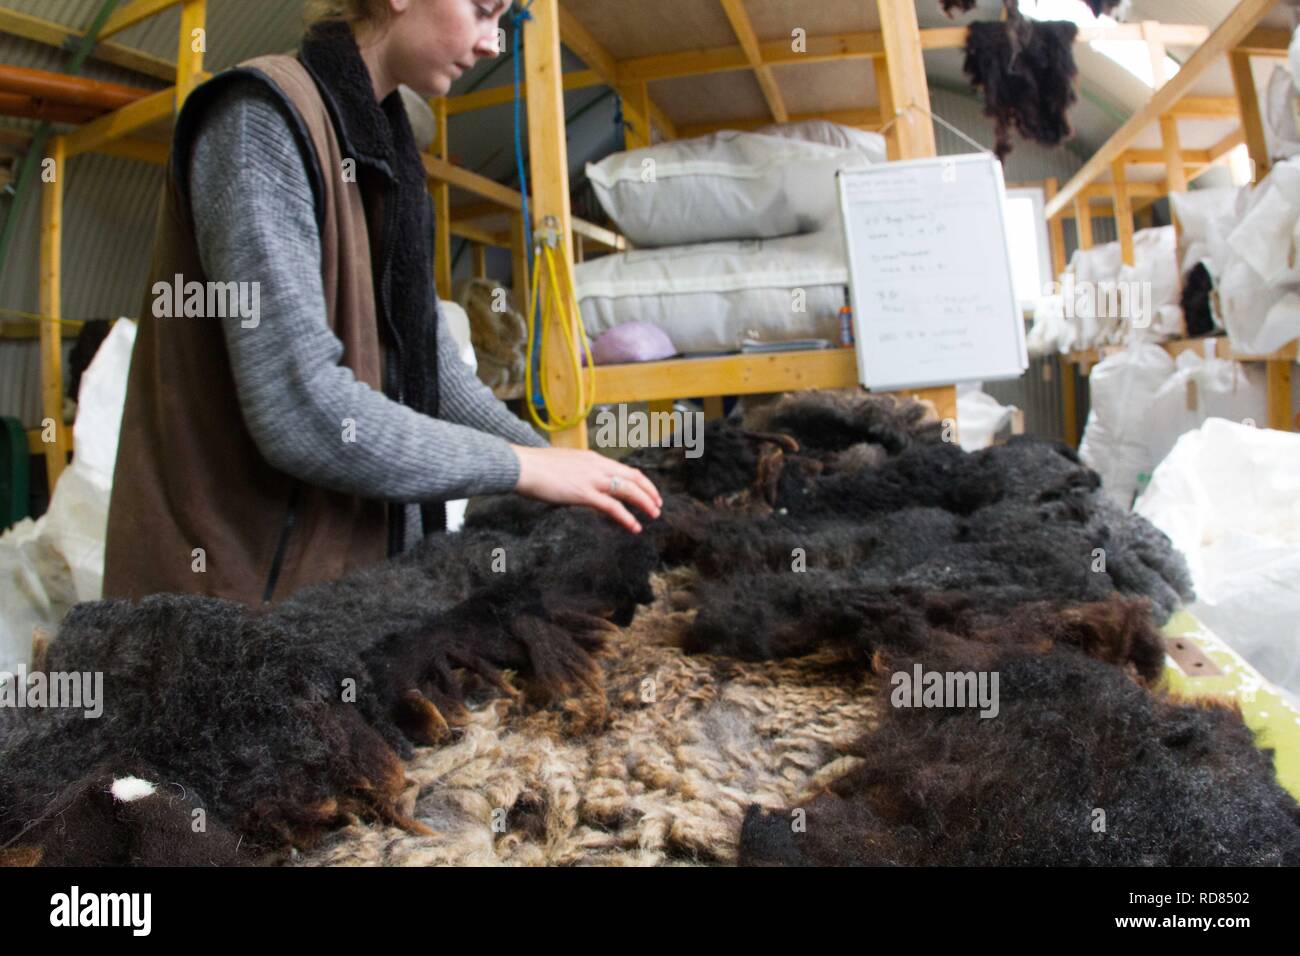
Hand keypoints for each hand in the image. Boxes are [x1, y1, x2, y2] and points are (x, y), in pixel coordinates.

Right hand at [511, 445, 662, 532]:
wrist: (523, 466)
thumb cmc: (536, 468)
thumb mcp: (563, 465)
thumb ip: (577, 473)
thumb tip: (580, 483)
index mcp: (592, 458)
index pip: (624, 469)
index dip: (640, 481)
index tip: (648, 491)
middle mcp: (597, 466)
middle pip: (633, 478)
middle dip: (649, 492)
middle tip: (657, 505)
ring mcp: (592, 479)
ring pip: (628, 491)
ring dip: (644, 503)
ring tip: (653, 515)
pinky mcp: (584, 494)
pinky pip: (612, 507)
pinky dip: (626, 517)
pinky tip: (634, 527)